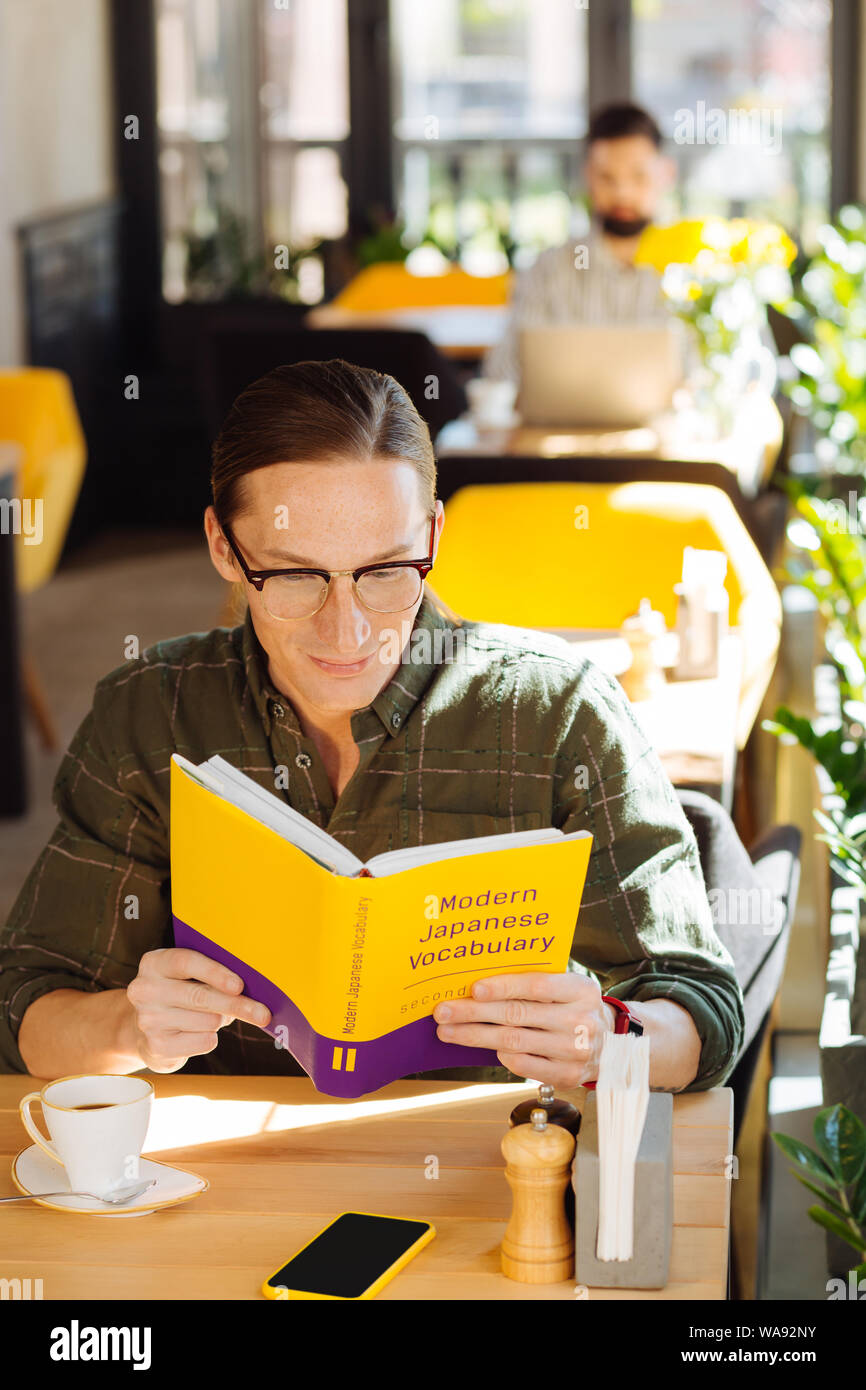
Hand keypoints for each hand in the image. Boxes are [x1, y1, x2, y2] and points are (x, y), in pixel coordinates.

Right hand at [125, 948, 270, 1073]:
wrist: (145, 1029)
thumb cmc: (180, 994)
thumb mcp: (188, 977)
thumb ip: (213, 976)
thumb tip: (252, 989)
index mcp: (154, 963)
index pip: (186, 962)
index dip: (215, 973)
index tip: (240, 986)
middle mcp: (145, 989)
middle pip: (199, 996)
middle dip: (236, 1005)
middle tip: (262, 1013)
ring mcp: (147, 1019)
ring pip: (207, 1021)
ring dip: (220, 1020)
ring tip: (213, 1016)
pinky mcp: (155, 1046)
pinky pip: (203, 1041)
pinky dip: (211, 1038)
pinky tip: (199, 1033)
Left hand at [433, 972, 615, 1088]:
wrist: (614, 1046)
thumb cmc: (577, 1008)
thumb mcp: (568, 987)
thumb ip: (536, 983)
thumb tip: (482, 984)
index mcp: (580, 990)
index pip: (535, 986)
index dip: (502, 986)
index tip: (472, 989)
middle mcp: (580, 1021)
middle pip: (517, 1015)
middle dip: (474, 1013)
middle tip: (443, 1012)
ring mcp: (574, 1051)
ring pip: (513, 1042)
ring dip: (475, 1037)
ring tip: (448, 1031)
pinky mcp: (567, 1075)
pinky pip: (523, 1065)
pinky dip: (501, 1056)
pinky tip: (485, 1048)